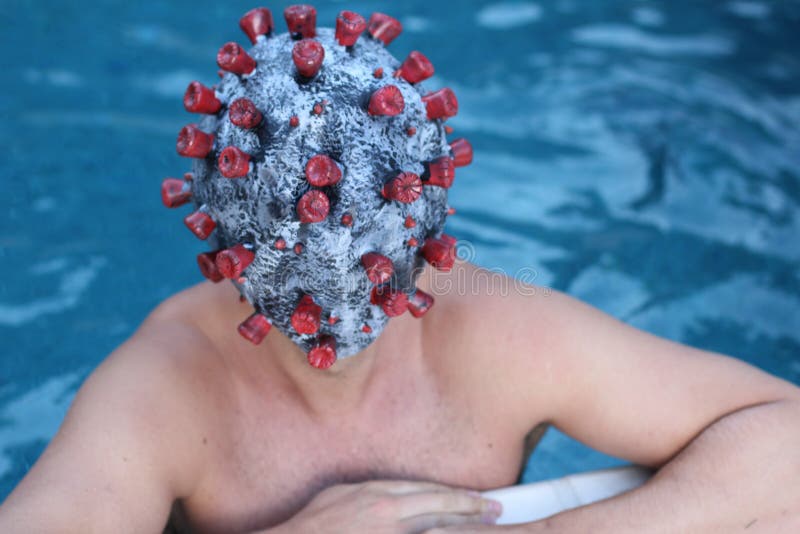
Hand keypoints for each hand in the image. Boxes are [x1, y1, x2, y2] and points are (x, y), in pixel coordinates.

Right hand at [269, 479, 502, 532]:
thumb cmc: (314, 522)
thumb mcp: (343, 492)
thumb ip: (374, 491)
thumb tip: (397, 491)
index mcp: (379, 494)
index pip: (428, 490)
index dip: (456, 494)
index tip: (476, 497)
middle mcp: (389, 513)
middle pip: (440, 506)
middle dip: (471, 507)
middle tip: (496, 509)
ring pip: (436, 528)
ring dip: (463, 526)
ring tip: (486, 525)